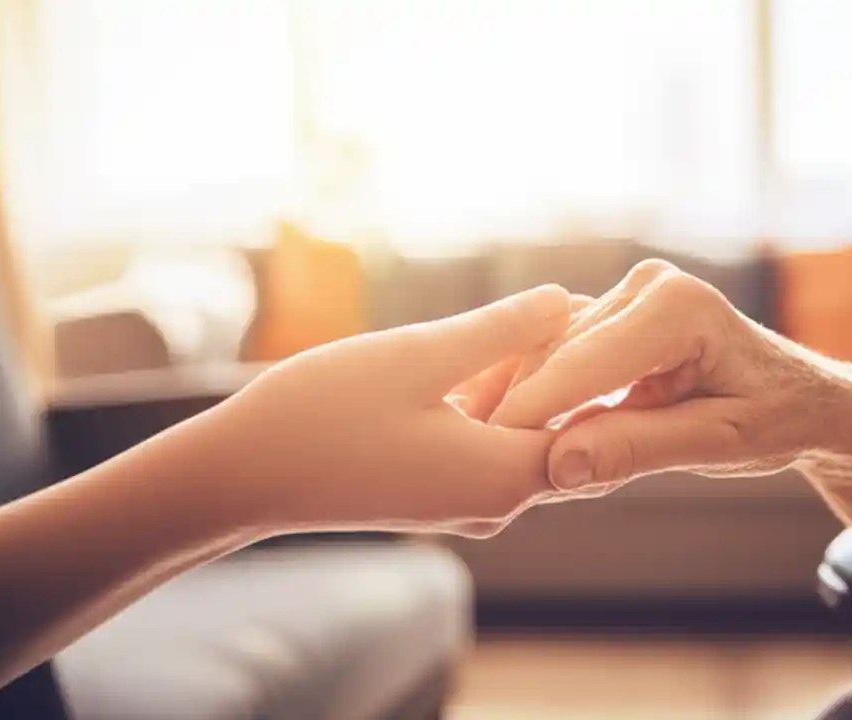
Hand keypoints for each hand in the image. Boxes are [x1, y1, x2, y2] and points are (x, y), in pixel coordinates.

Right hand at [200, 284, 572, 537]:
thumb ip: (502, 329)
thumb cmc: (324, 414)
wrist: (238, 476)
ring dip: (530, 377)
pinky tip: (492, 347)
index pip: (591, 421)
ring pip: (521, 431)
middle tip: (590, 298)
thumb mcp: (421, 356)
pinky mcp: (433, 492)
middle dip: (572, 365)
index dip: (604, 363)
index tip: (613, 305)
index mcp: (504, 477)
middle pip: (561, 427)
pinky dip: (493, 398)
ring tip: (551, 309)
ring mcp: (463, 502)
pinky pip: (485, 441)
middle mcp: (495, 502)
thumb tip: (567, 298)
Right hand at [491, 260, 838, 489]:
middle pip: (558, 359)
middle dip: (522, 416)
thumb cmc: (777, 419)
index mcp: (678, 307)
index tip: (480, 457)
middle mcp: (648, 286)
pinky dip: (549, 401)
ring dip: (528, 409)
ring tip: (497, 460)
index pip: (582, 365)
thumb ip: (637, 449)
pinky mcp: (616, 311)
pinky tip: (531, 439)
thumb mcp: (717, 445)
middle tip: (481, 474)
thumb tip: (556, 466)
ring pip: (553, 358)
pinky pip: (566, 357)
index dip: (529, 415)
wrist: (806, 397)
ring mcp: (630, 293)